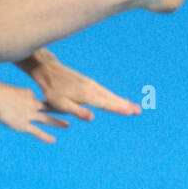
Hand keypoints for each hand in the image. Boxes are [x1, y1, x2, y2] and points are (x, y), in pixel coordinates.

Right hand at [0, 81, 68, 142]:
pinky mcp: (23, 125)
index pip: (36, 100)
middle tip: (72, 111)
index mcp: (28, 94)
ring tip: (68, 125)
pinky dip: (45, 136)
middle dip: (60, 110)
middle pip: (49, 107)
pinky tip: (53, 140)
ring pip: (47, 119)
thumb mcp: (1, 89)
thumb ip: (3, 94)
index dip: (41, 102)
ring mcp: (28, 115)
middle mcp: (31, 104)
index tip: (45, 103)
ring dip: (58, 122)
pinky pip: (37, 132)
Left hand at [23, 52, 139, 120]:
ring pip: (109, 94)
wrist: (49, 71)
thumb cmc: (53, 91)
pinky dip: (113, 96)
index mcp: (87, 95)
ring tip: (132, 107)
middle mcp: (92, 88)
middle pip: (112, 98)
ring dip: (121, 101)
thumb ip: (77, 111)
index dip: (120, 108)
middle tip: (138, 111)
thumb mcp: (61, 105)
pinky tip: (117, 100)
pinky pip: (104, 92)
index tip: (132, 112)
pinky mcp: (89, 83)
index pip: (107, 104)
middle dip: (125, 105)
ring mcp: (91, 85)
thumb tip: (93, 117)